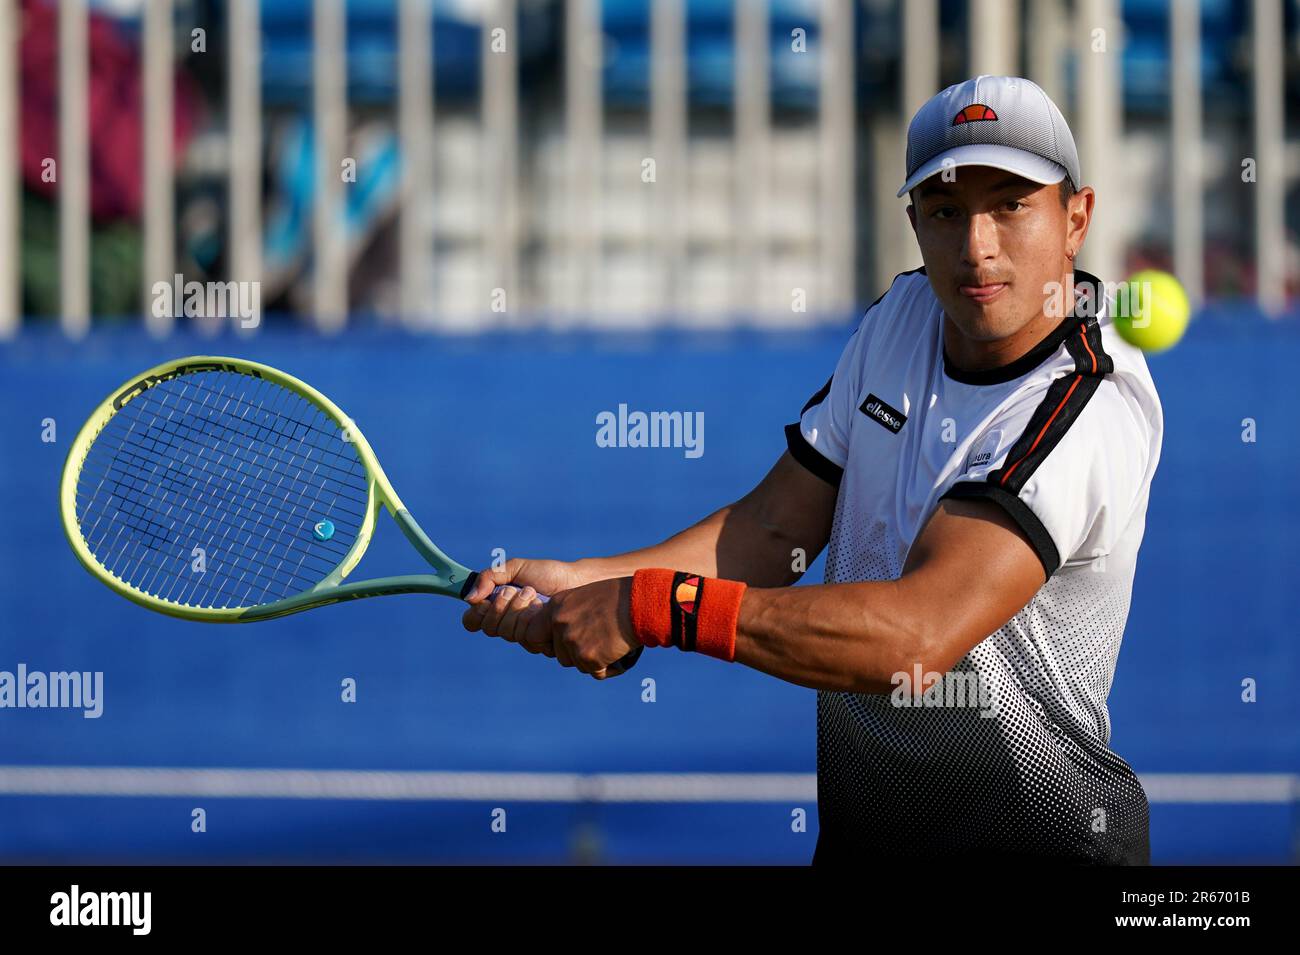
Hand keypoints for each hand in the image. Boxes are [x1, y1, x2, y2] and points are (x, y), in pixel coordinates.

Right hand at [461, 558, 585, 656]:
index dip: (474, 615)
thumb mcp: (516, 567)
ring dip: (520, 609)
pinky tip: (544, 609)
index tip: (483, 601)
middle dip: (503, 606)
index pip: (473, 622)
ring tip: (535, 595)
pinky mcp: (541, 643)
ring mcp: (524, 636)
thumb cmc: (548, 574)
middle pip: (489, 628)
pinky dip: (534, 619)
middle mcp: (508, 624)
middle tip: (519, 590)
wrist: (577, 582)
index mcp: (497, 607)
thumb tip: (469, 597)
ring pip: (508, 634)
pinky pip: (528, 640)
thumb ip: (490, 576)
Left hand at [547, 577, 641, 679]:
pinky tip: (619, 653)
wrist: (640, 603)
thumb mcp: (586, 597)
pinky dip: (608, 668)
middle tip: (598, 643)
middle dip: (576, 654)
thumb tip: (561, 634)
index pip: (532, 634)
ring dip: (592, 661)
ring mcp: (572, 641)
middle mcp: (559, 623)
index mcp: (556, 607)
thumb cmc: (620, 597)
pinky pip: (596, 672)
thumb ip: (570, 614)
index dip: (546, 643)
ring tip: (611, 645)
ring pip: (577, 664)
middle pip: (559, 654)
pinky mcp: (588, 657)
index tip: (559, 644)